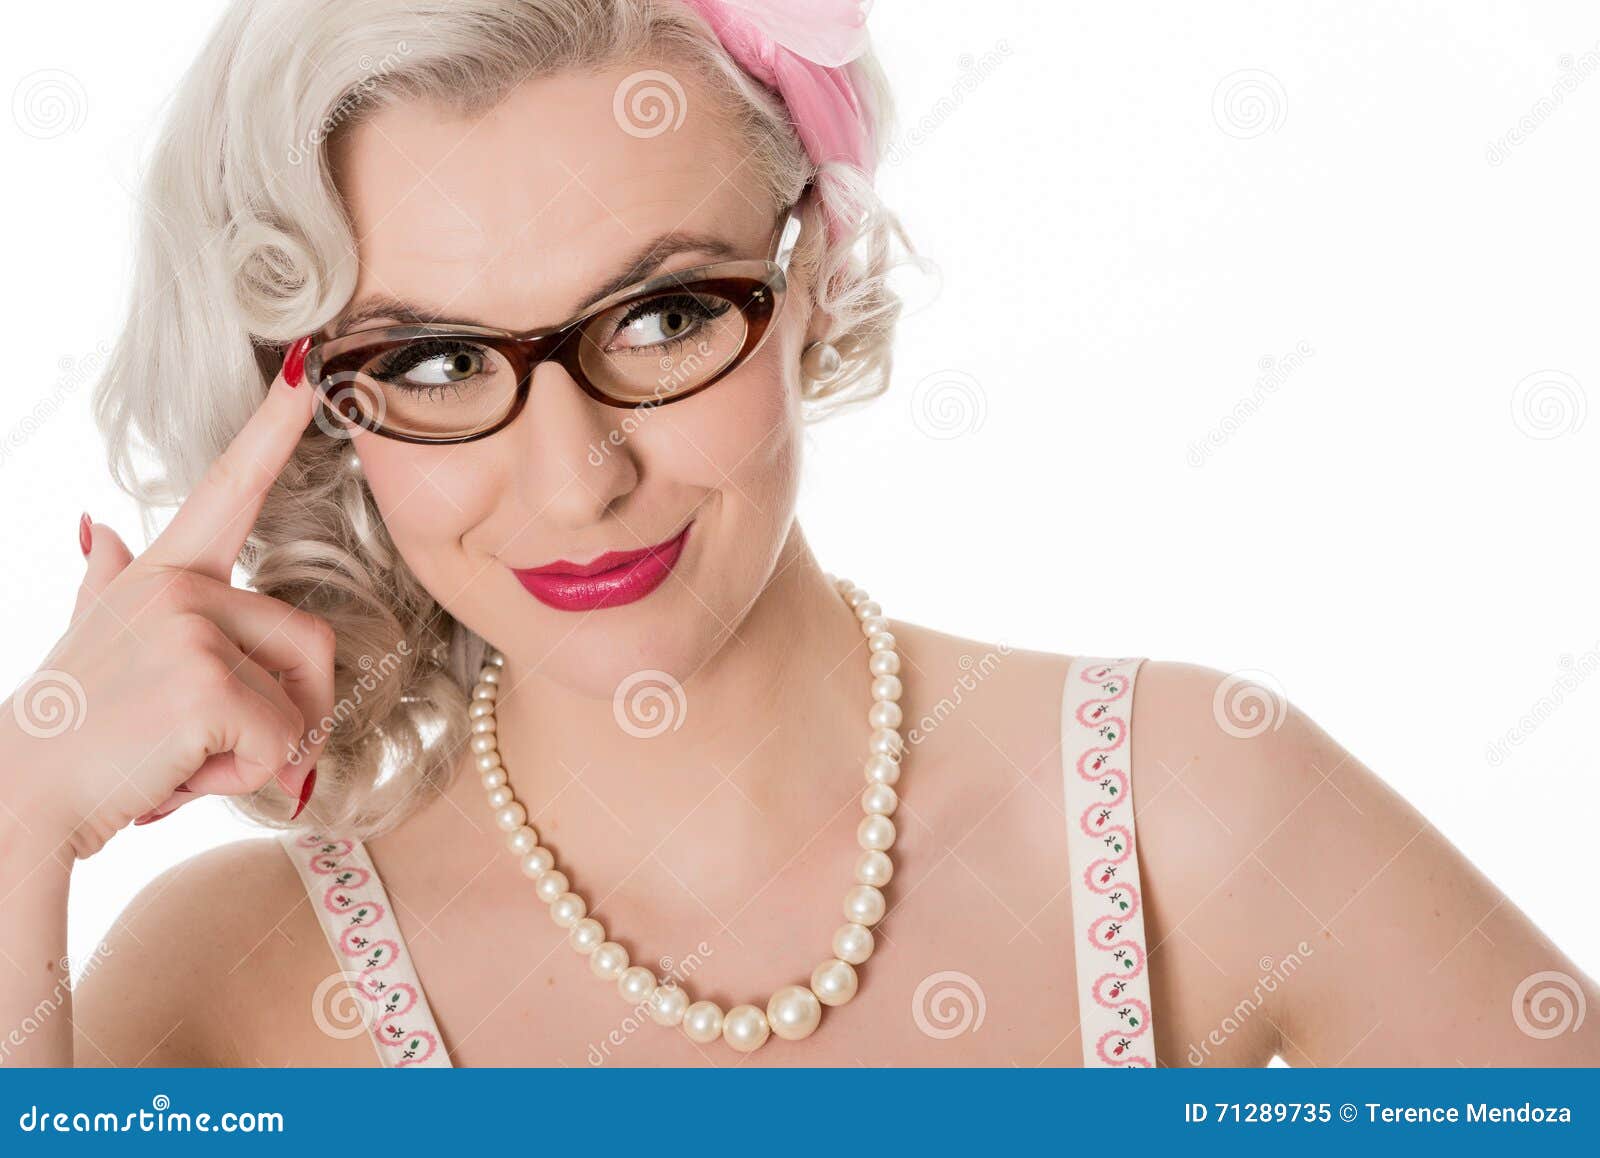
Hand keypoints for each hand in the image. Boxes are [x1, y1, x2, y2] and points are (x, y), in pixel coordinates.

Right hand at [3, 357, 334, 858]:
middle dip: (289, 715)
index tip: (310, 368)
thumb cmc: (75, 728)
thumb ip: (105, 581)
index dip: (273, 427)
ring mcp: (192, 629)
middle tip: (212, 745)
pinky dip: (248, 779)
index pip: (229, 486)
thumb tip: (98, 529)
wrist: (22, 796)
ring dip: (265, 753)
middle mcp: (180, 585)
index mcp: (165, 571)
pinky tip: (182, 776)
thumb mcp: (89, 636)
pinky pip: (285, 743)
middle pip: (314, 644)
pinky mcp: (204, 685)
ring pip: (304, 703)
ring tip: (189, 756)